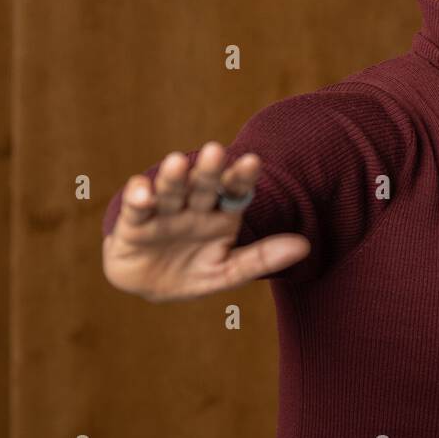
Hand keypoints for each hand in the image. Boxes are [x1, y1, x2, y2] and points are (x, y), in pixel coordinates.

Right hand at [102, 143, 311, 302]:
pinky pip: (136, 207)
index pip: (234, 190)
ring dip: (174, 177)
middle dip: (209, 170)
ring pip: (171, 190)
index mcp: (220, 213)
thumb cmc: (193, 272)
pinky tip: (143, 194)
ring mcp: (164, 212)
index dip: (242, 176)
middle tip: (216, 150)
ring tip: (178, 162)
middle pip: (203, 185)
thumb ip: (262, 258)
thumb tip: (305, 246)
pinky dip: (138, 197)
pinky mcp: (133, 222)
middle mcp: (193, 206)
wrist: (149, 286)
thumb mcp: (228, 271)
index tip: (253, 161)